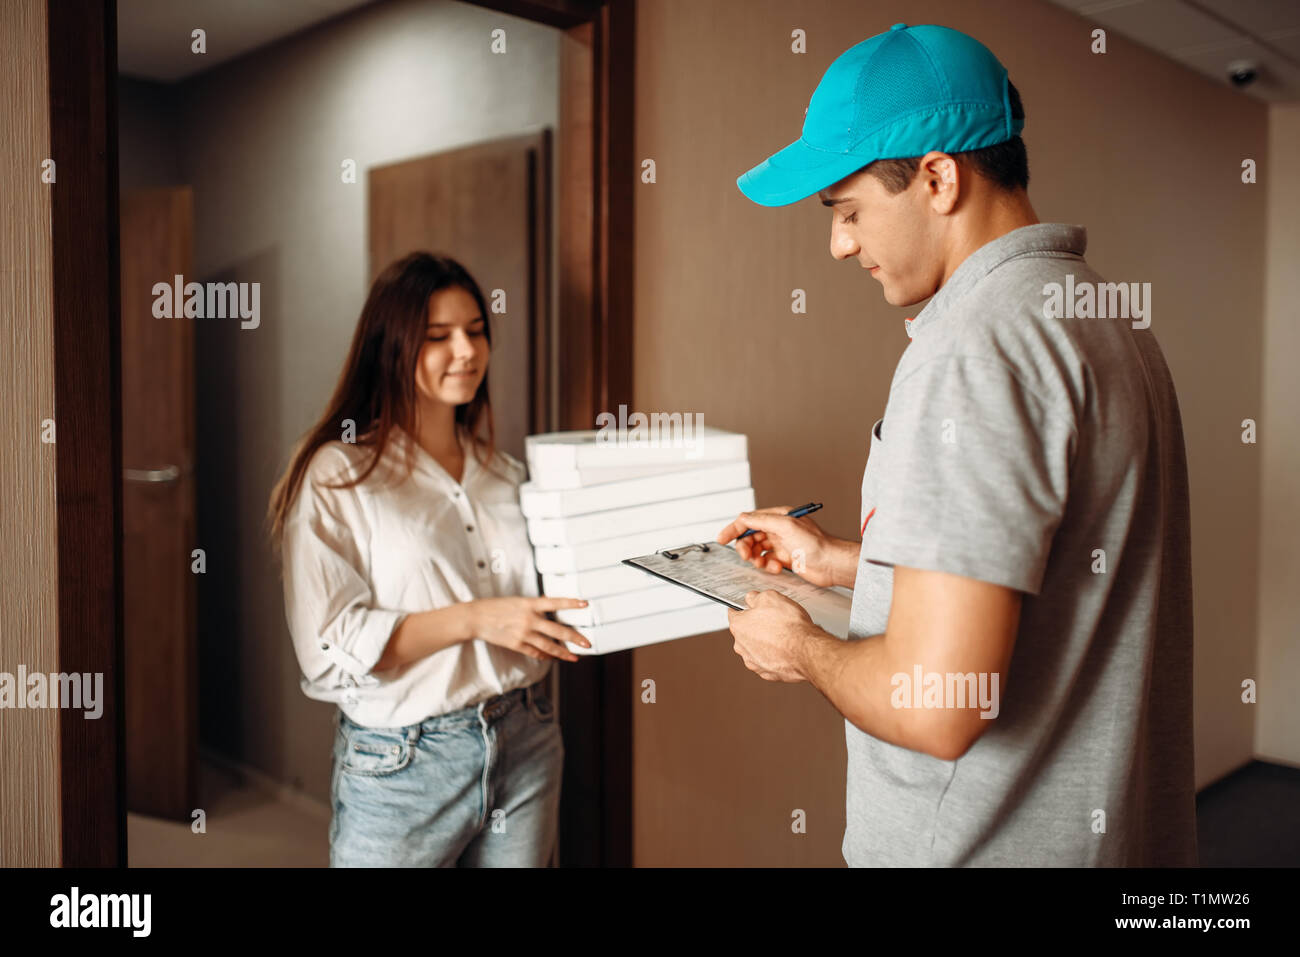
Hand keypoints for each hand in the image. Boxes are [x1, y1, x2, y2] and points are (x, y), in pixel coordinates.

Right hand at [470, 596, 591, 662]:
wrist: (476, 618)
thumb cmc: (495, 607)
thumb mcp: (516, 600)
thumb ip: (533, 604)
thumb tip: (547, 601)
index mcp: (529, 604)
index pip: (555, 602)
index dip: (571, 603)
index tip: (585, 604)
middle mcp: (529, 619)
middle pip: (557, 630)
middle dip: (574, 637)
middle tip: (587, 643)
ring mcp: (523, 634)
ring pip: (548, 646)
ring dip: (563, 653)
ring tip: (574, 657)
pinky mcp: (516, 645)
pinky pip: (535, 653)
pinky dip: (546, 656)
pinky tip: (554, 658)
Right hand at [715, 505, 837, 586]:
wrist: (831, 564)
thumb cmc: (816, 544)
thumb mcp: (786, 526)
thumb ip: (762, 520)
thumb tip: (743, 518)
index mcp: (778, 517)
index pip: (749, 520)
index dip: (734, 529)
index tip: (722, 538)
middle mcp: (779, 529)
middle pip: (751, 536)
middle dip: (745, 547)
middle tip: (747, 556)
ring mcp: (781, 544)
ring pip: (757, 550)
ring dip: (756, 558)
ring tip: (763, 563)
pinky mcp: (785, 559)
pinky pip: (767, 562)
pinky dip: (767, 566)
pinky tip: (776, 567)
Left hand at [726, 589, 815, 681]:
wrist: (806, 651)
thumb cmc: (789, 626)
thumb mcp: (770, 597)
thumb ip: (756, 597)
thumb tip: (752, 598)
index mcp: (739, 626)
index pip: (734, 613)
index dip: (745, 608)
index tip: (752, 607)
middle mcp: (742, 647)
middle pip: (745, 632)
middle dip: (756, 626)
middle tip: (773, 621)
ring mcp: (754, 662)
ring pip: (756, 648)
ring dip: (765, 642)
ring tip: (783, 635)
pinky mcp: (767, 673)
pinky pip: (768, 661)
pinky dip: (775, 656)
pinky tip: (786, 648)